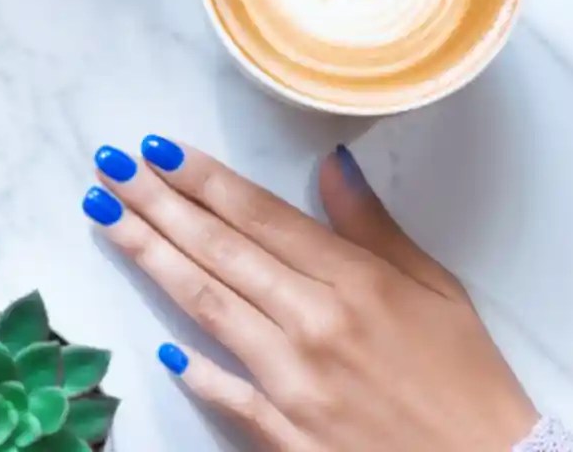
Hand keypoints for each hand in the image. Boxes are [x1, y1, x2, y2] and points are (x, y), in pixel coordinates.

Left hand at [83, 140, 537, 450]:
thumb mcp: (436, 291)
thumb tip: (333, 164)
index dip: (203, 180)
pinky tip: (159, 341)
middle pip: (219, 250)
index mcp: (355, 283)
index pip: (260, 216)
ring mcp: (293, 382)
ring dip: (150, 257)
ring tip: (106, 218)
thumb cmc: (466, 382)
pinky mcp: (285, 434)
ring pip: (206, 306)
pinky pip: (224, 393)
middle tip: (110, 168)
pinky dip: (193, 368)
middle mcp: (314, 324)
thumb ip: (373, 228)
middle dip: (157, 203)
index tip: (156, 150)